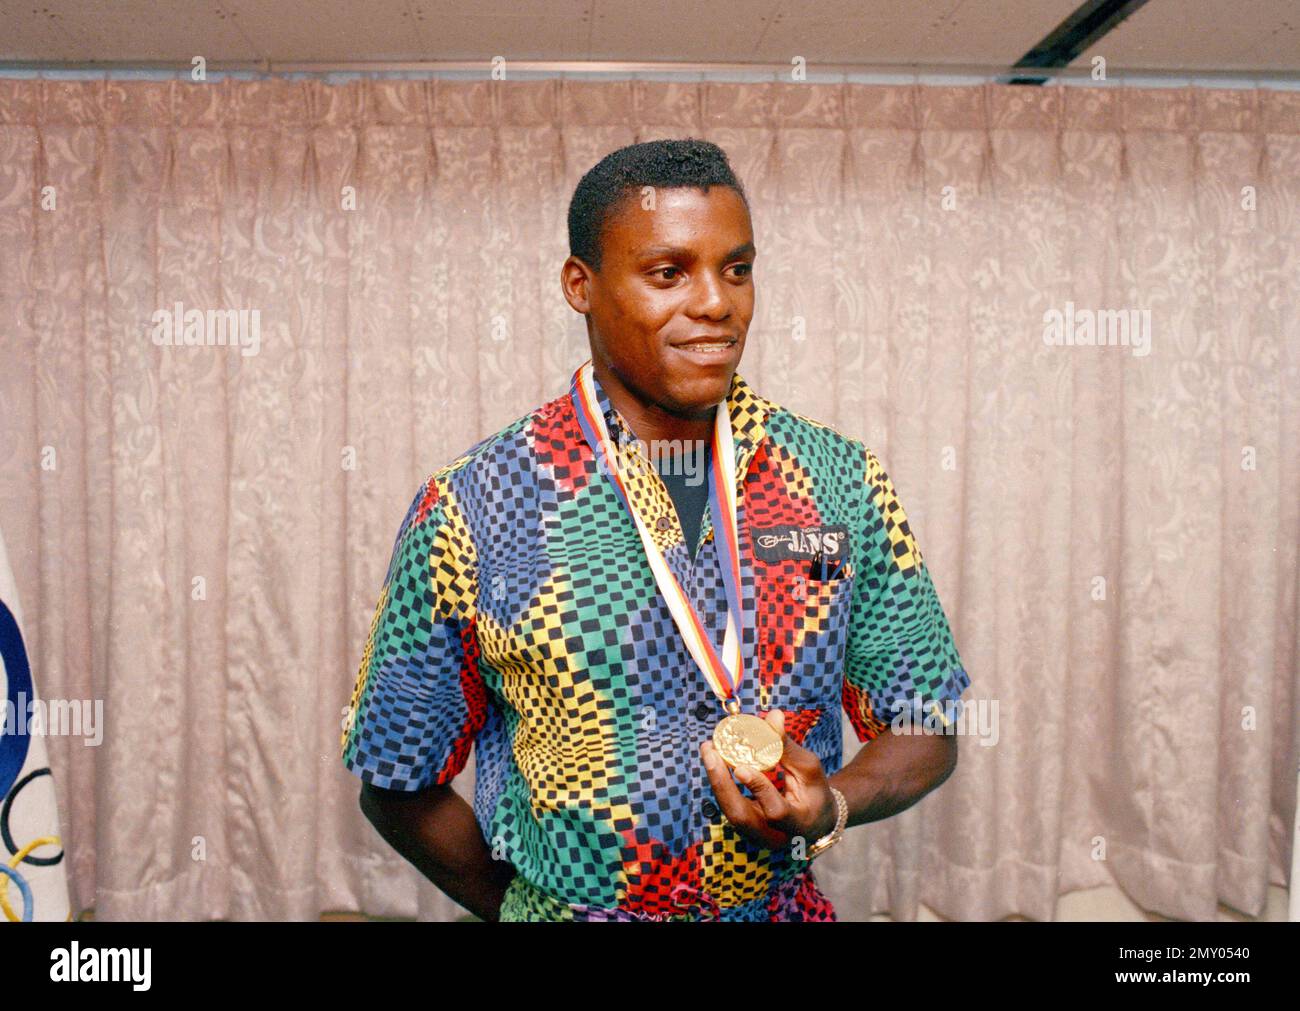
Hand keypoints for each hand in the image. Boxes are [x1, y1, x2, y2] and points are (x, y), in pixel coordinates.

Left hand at [699, 708, 837, 850]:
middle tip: (711, 752)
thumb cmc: (814, 791)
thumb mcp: (808, 768)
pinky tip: (714, 758)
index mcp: (799, 825)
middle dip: (722, 784)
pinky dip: (720, 782)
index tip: (741, 767)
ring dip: (716, 780)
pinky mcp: (745, 829)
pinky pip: (728, 805)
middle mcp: (774, 837)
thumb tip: (773, 715)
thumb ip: (787, 746)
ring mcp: (756, 836)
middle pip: (741, 817)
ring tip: (708, 749)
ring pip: (729, 812)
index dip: (759, 789)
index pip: (776, 811)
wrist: (815, 821)